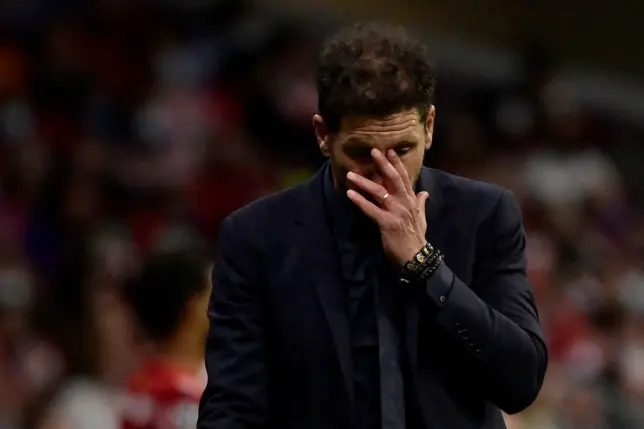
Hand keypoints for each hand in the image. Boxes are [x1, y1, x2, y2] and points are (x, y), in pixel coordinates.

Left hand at [346, 148, 428, 265]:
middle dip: (383, 164)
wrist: (416, 256)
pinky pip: (371, 209)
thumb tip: (424, 192)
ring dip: (363, 182)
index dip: (396, 163)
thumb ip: (421, 203)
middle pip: (393, 179)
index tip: (389, 151)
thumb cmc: (416, 237)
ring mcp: (396, 212)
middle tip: (373, 151)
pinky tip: (350, 194)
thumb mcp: (421, 217)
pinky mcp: (387, 223)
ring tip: (350, 175)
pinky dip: (359, 201)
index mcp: (411, 200)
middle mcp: (404, 202)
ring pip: (379, 192)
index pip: (404, 178)